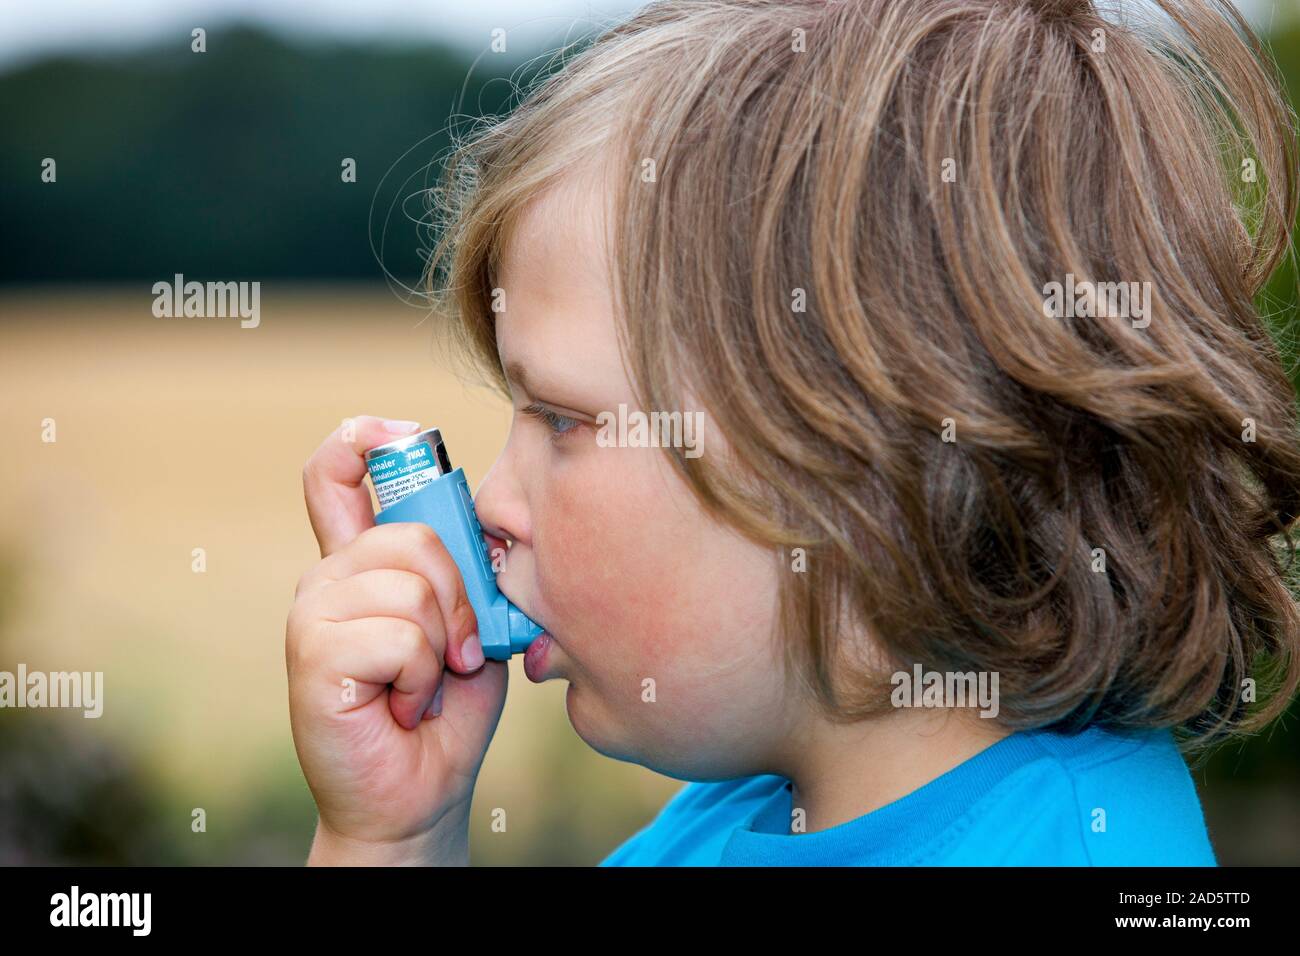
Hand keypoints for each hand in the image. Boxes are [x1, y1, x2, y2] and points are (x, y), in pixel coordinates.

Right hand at [286, 416, 508, 864]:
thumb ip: (463, 569)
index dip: (365, 437)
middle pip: (410, 532)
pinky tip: (403, 704)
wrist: (420, 792)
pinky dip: (422, 676)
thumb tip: (480, 523)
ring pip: (411, 586)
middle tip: (456, 651)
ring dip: (442, 647)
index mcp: (361, 561)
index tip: (405, 434)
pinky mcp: (310, 656)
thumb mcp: (470, 623)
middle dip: (460, 597)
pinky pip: (399, 635)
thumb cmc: (446, 706)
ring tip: (422, 683)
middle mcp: (326, 578)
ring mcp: (311, 614)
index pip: (337, 471)